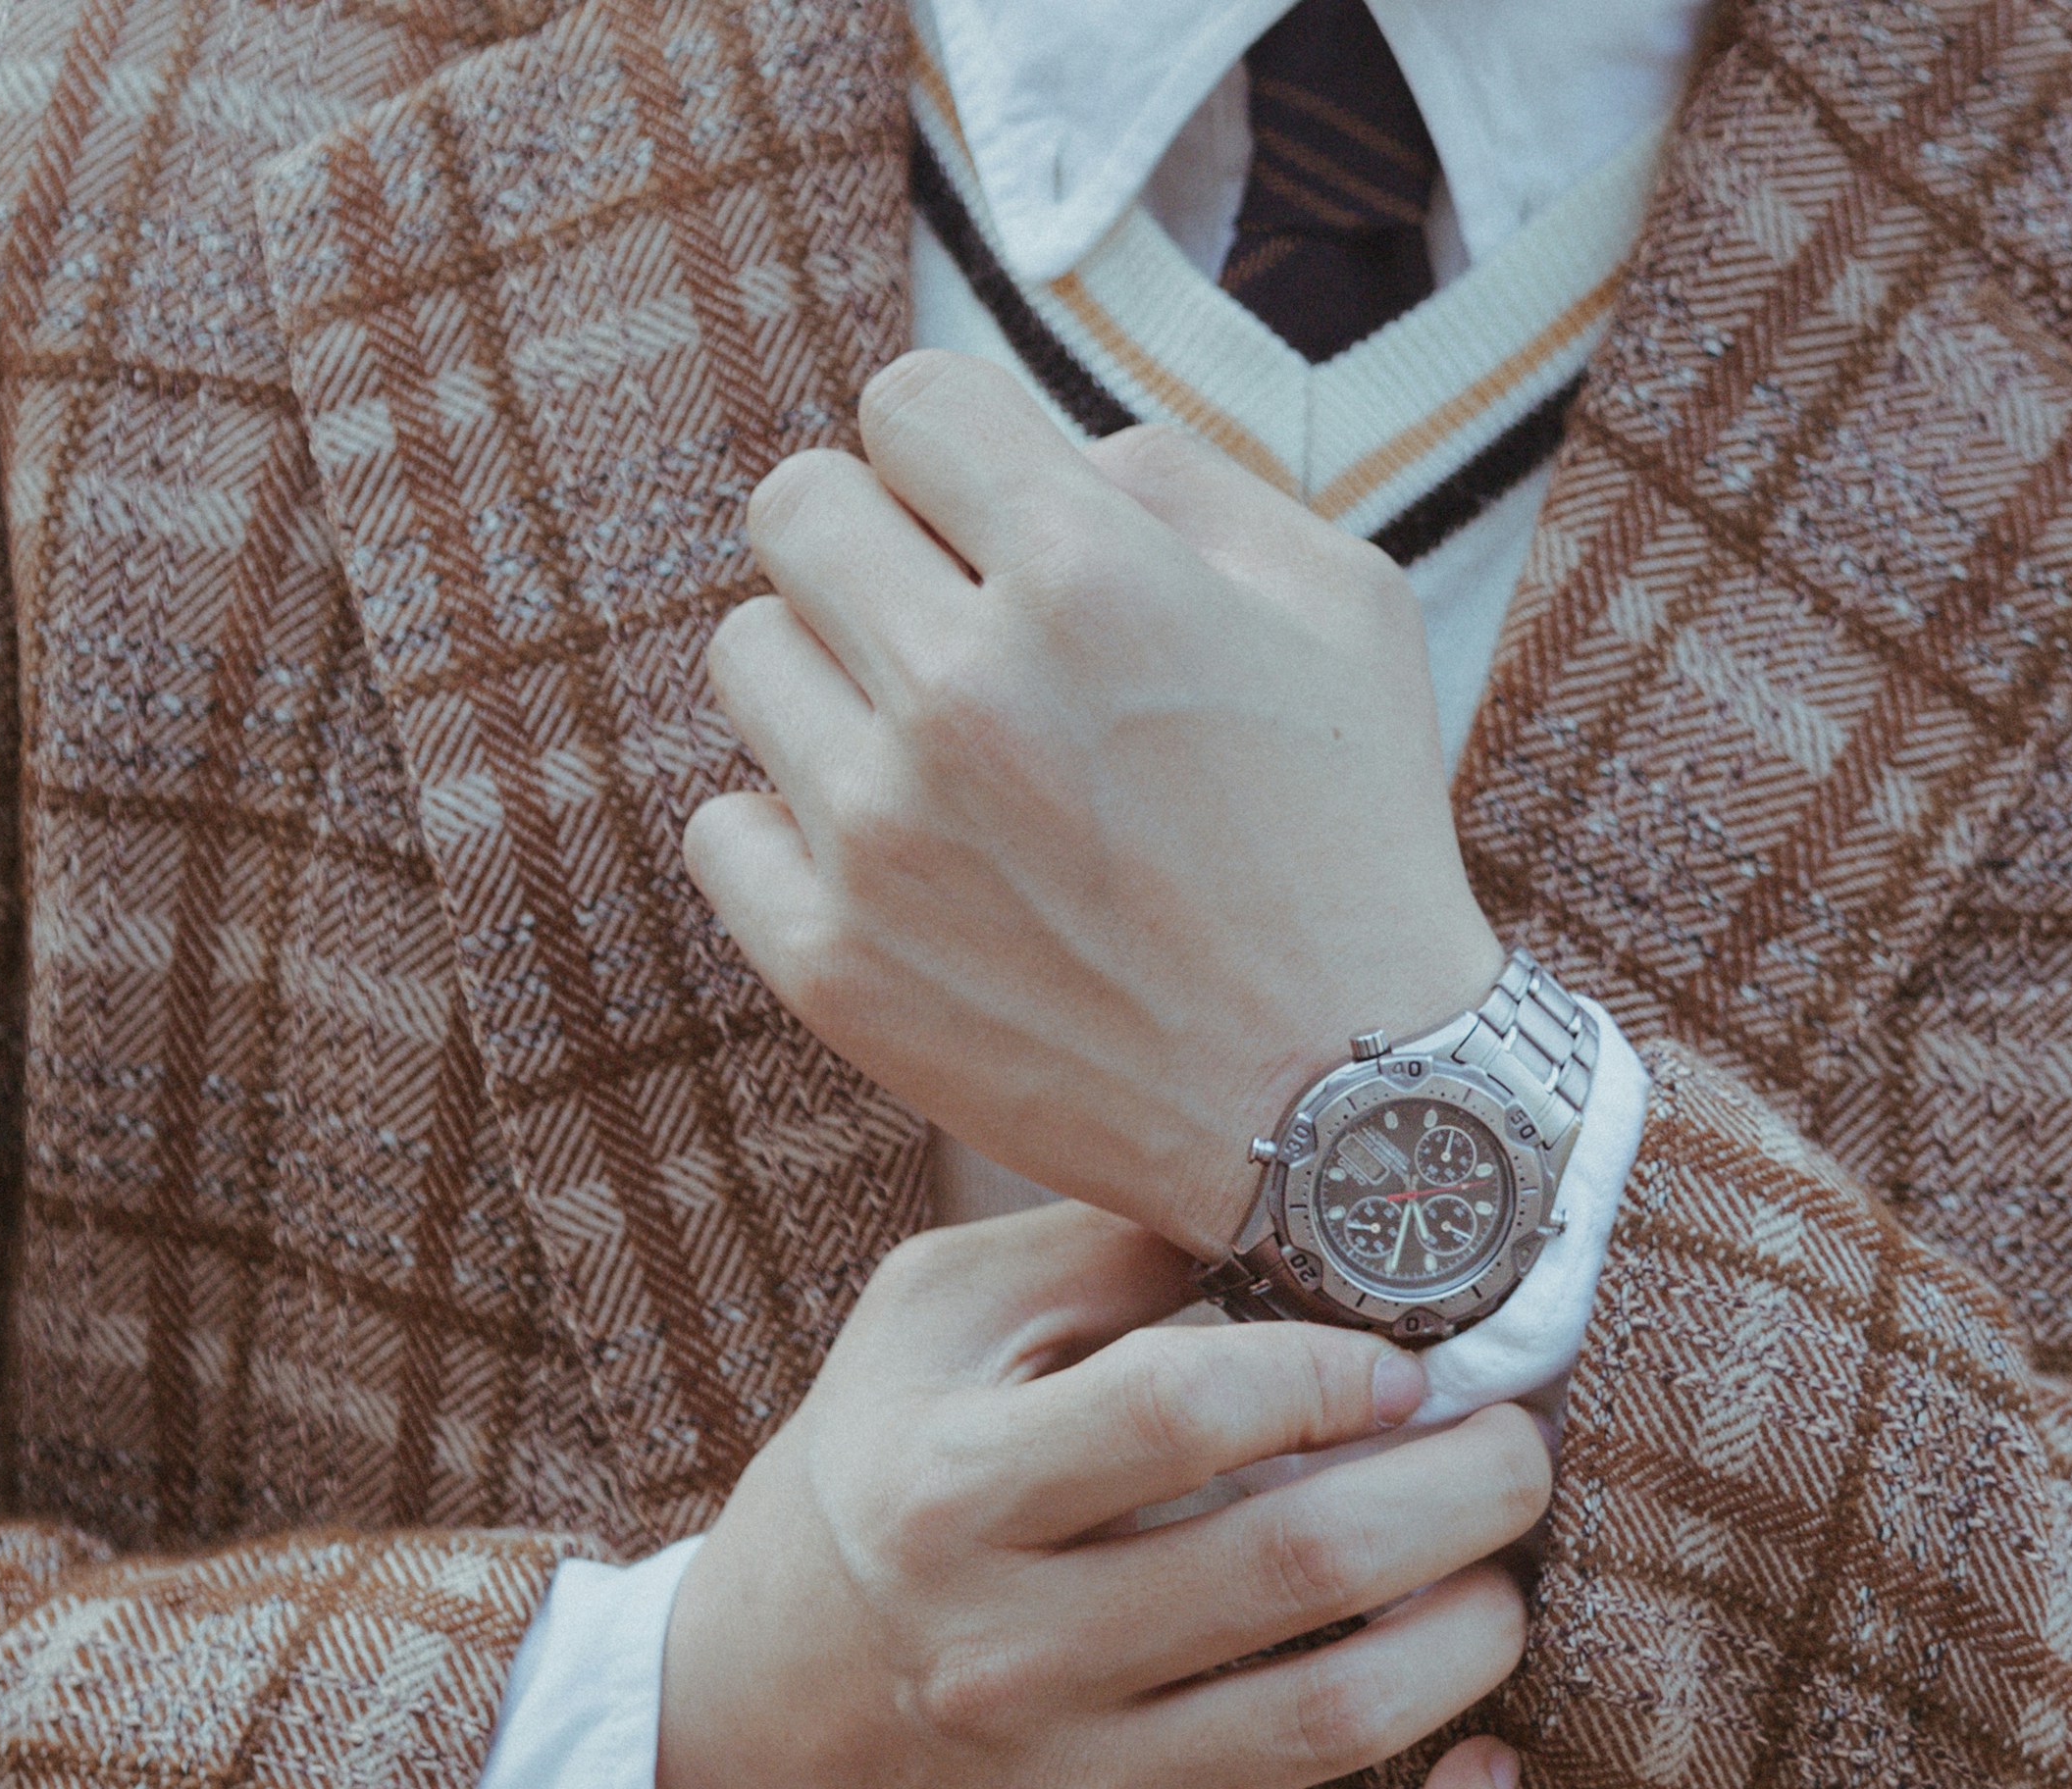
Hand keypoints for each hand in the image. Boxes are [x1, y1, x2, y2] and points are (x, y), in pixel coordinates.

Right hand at [651, 1202, 1553, 1788]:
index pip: (1189, 1408)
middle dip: (1467, 1484)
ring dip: (1478, 1633)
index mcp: (945, 1496)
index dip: (1335, 1366)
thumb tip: (1278, 1203)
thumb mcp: (910, 1339)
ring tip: (1494, 1575)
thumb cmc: (851, 1515)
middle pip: (1305, 1561)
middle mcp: (1002, 1659)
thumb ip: (1084, 1255)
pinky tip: (1482, 1771)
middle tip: (1513, 1444)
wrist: (721, 1777)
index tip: (1401, 1357)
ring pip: (1344, 1721)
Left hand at [688, 349, 1503, 1253]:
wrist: (1349, 1106)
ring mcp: (881, 834)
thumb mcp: (1338, 600)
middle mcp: (964, 691)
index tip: (986, 512)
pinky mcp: (831, 963)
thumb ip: (1177, 477)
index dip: (952, 446)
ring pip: (745, 654)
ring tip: (935, 750)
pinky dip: (794, 829)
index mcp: (1089, 575)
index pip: (907, 401)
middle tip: (948, 620)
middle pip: (794, 508)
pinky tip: (899, 859)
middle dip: (875, 541)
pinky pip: (719, 825)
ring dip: (830, 679)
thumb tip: (1037, 452)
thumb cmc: (1352, 836)